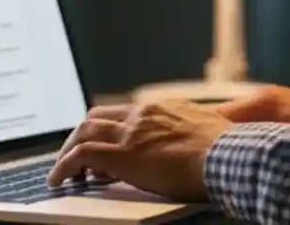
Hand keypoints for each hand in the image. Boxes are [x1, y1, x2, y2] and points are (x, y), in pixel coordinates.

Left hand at [48, 100, 232, 200]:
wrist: (230, 155)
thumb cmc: (228, 151)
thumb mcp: (209, 133)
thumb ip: (195, 135)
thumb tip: (202, 147)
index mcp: (162, 109)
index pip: (123, 113)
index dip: (108, 130)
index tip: (104, 147)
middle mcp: (143, 114)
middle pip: (98, 117)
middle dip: (82, 136)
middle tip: (76, 159)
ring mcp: (132, 132)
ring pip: (84, 132)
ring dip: (69, 151)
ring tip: (64, 173)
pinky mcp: (123, 154)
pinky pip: (81, 156)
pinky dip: (64, 167)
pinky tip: (58, 180)